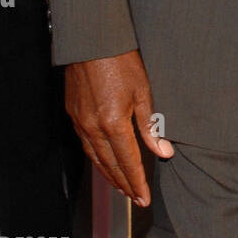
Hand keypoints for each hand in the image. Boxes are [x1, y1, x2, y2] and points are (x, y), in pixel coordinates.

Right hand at [65, 50, 173, 206]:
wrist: (92, 39)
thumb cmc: (121, 60)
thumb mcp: (143, 90)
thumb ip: (151, 125)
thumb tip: (163, 151)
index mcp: (113, 122)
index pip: (127, 162)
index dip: (137, 182)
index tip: (144, 197)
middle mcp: (93, 127)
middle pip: (109, 165)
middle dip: (123, 184)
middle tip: (135, 198)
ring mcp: (80, 122)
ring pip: (95, 158)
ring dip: (109, 175)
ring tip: (122, 187)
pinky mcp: (73, 114)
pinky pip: (86, 144)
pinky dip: (96, 158)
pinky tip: (104, 162)